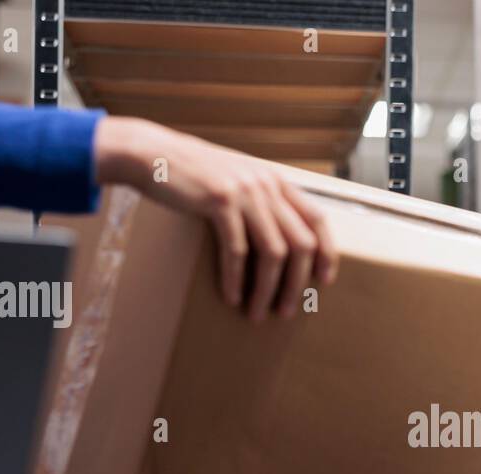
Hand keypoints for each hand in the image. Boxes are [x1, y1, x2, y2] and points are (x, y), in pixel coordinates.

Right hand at [93, 116, 337, 320]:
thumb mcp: (238, 180)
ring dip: (267, 290)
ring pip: (272, 253)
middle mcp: (267, 185)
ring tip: (258, 313)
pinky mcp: (219, 200)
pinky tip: (232, 298)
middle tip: (286, 311)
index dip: (326, 253)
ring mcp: (245, 191)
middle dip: (296, 284)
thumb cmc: (195, 176)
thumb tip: (279, 245)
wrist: (154, 154)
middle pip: (300, 244)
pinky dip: (236, 279)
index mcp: (276, 181)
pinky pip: (237, 250)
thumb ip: (261, 202)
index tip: (323, 283)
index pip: (317, 220)